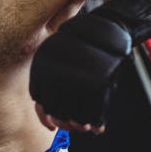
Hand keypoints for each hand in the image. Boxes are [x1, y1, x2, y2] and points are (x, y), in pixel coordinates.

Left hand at [29, 0, 150, 128]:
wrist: (111, 26)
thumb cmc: (85, 41)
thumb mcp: (59, 54)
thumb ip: (52, 82)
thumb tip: (48, 119)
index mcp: (43, 64)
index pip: (39, 100)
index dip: (45, 116)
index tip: (53, 124)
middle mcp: (56, 73)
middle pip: (55, 110)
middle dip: (64, 122)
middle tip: (74, 126)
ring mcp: (77, 78)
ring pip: (74, 114)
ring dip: (80, 125)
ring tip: (86, 126)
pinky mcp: (98, 83)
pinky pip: (93, 111)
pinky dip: (96, 122)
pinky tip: (98, 125)